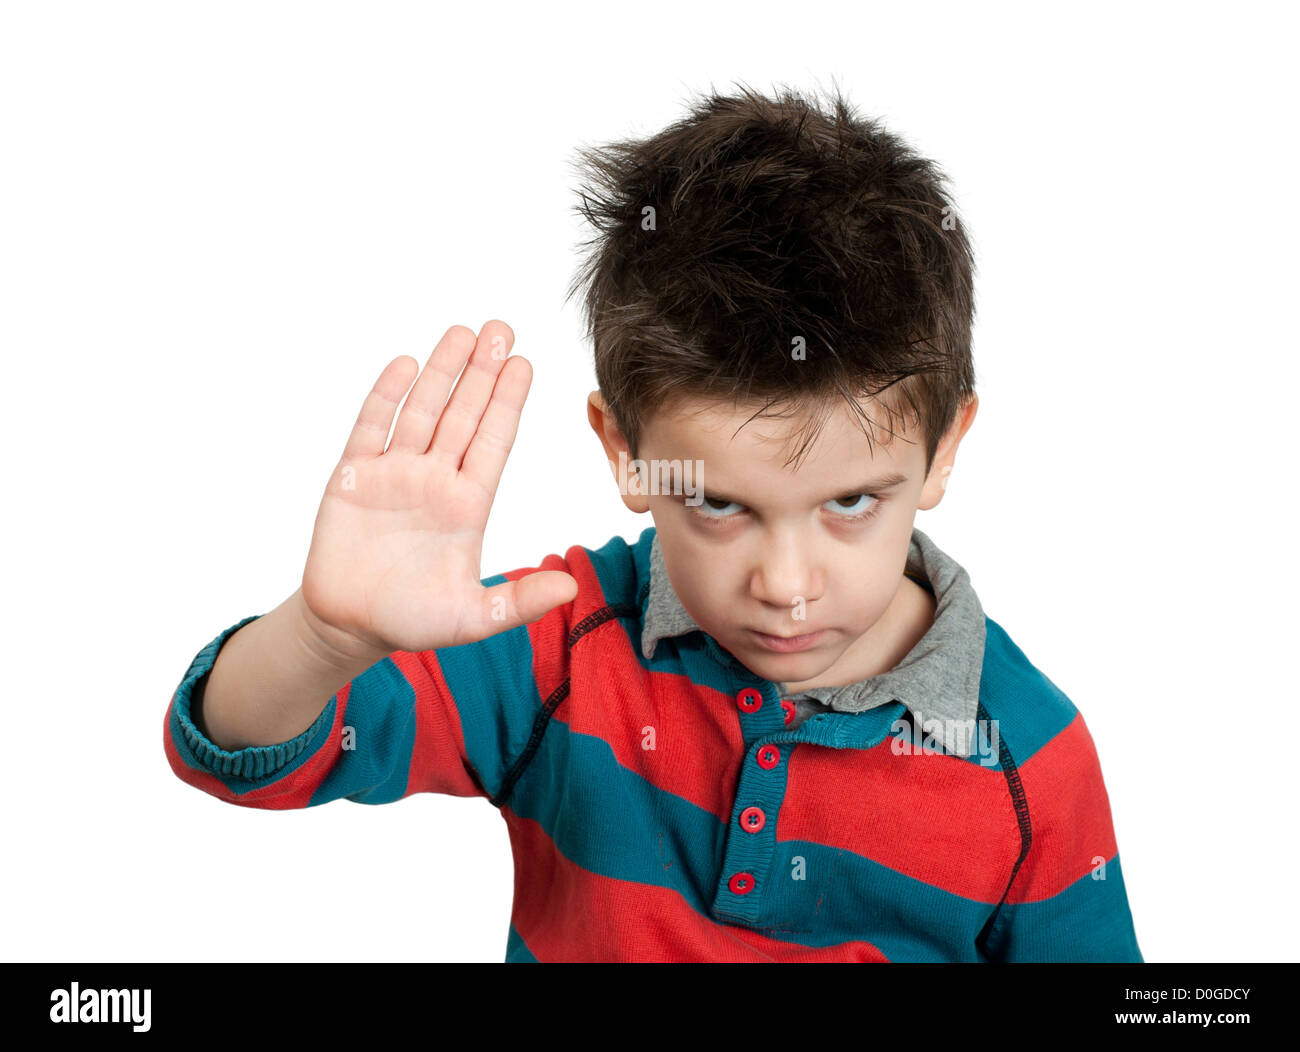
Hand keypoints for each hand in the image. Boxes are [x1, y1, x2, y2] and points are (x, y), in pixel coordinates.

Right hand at [299, 321, 577, 658]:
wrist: (350, 626)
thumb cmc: (413, 620)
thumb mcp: (474, 618)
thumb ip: (519, 601)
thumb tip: (571, 588)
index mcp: (468, 504)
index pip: (493, 442)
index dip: (508, 402)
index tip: (525, 363)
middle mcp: (435, 480)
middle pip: (463, 415)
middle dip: (482, 372)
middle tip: (501, 329)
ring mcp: (394, 474)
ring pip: (422, 411)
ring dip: (441, 371)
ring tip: (463, 332)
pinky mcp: (353, 478)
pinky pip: (372, 428)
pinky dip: (386, 397)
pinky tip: (406, 364)